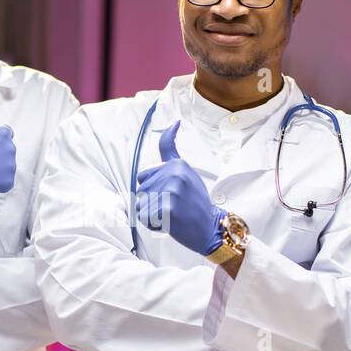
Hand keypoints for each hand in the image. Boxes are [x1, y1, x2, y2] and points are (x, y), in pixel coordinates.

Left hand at [134, 121, 225, 255]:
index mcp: (176, 164)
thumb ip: (171, 151)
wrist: (209, 227)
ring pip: (141, 205)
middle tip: (174, 206)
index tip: (173, 194)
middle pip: (141, 191)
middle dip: (152, 202)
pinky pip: (144, 218)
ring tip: (172, 214)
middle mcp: (173, 174)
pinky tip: (170, 223)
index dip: (154, 189)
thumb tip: (173, 122)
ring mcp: (171, 191)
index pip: (144, 176)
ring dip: (152, 214)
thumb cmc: (195, 201)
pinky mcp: (168, 209)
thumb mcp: (185, 170)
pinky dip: (153, 225)